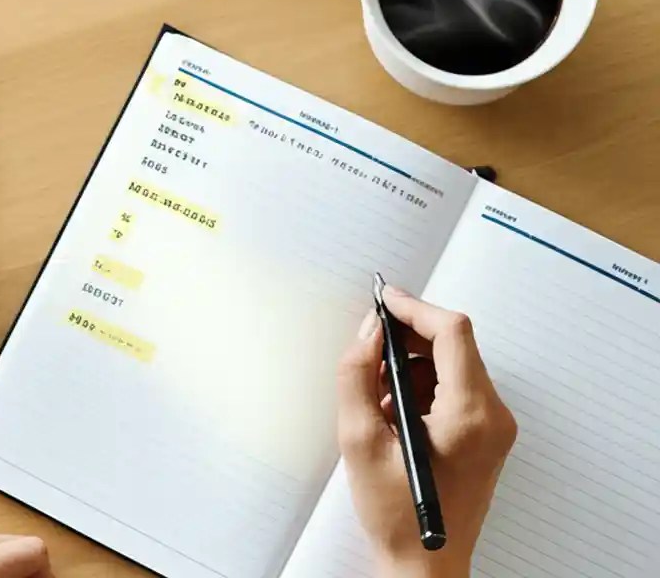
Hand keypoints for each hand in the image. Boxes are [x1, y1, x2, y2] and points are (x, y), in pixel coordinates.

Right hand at [336, 287, 516, 577]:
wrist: (424, 564)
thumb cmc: (397, 516)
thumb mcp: (360, 441)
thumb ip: (357, 377)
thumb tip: (366, 334)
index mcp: (469, 415)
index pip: (451, 332)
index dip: (413, 308)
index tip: (383, 300)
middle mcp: (493, 416)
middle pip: (454, 344)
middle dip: (407, 338)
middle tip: (368, 351)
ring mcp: (495, 426)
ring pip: (453, 363)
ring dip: (411, 363)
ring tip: (376, 394)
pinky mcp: (487, 434)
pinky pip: (456, 386)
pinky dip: (423, 384)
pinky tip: (394, 411)